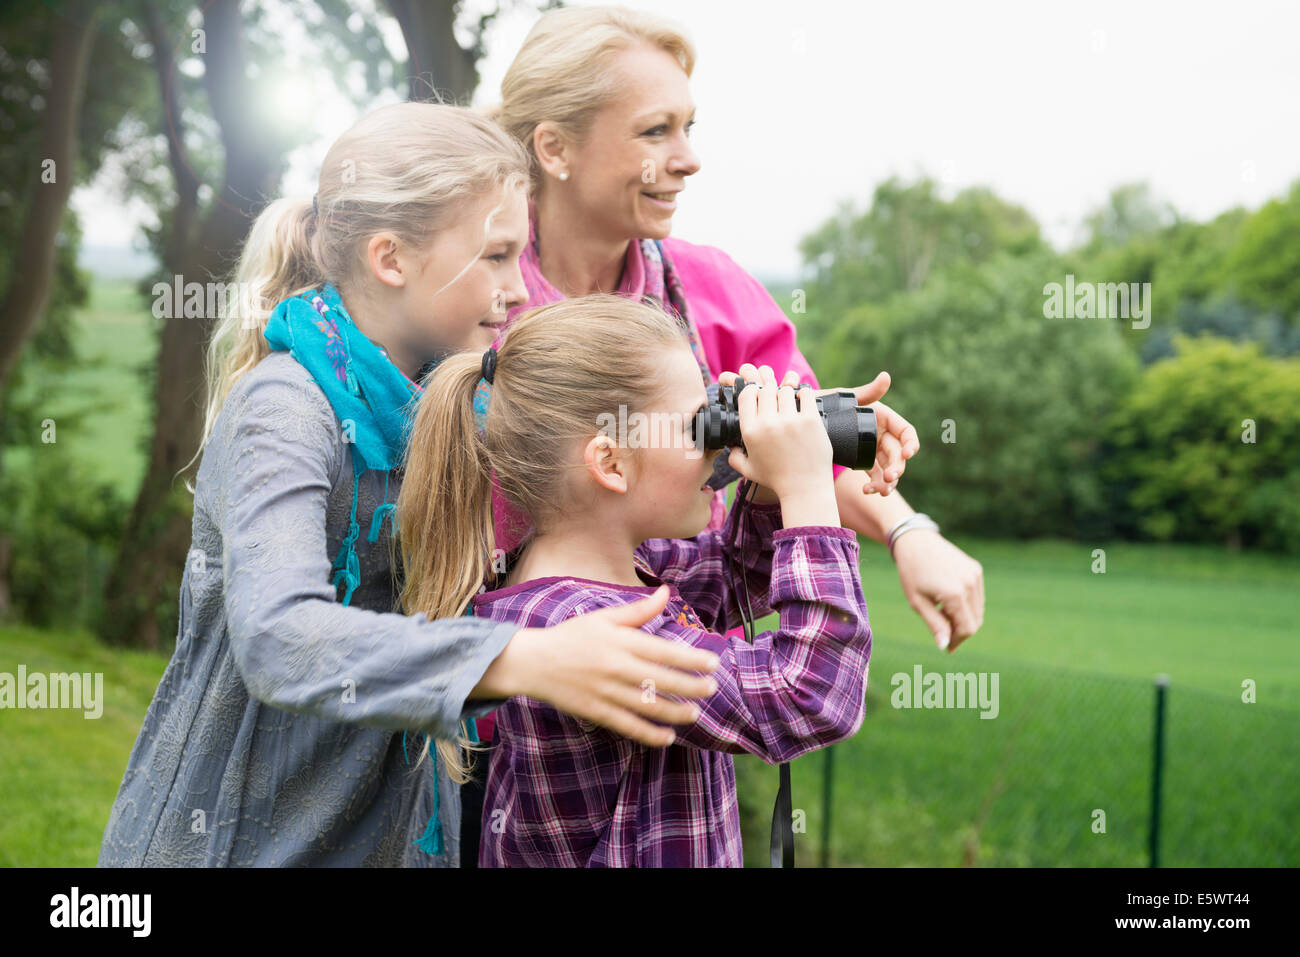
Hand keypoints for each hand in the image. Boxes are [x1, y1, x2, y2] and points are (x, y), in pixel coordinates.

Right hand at [491, 585, 720, 745]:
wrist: (532, 662)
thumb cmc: (571, 636)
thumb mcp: (604, 617)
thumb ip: (638, 610)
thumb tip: (667, 592)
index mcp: (621, 642)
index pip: (664, 651)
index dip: (691, 658)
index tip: (714, 663)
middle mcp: (616, 667)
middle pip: (661, 680)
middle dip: (691, 686)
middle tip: (712, 689)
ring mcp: (606, 692)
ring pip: (648, 706)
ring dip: (676, 712)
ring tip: (695, 714)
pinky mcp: (597, 712)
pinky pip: (628, 726)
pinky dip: (649, 734)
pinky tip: (667, 737)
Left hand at [818, 372, 918, 495]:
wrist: (799, 424)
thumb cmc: (822, 405)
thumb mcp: (843, 399)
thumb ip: (865, 392)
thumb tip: (886, 376)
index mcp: (881, 417)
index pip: (905, 431)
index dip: (910, 443)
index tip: (907, 454)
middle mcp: (880, 433)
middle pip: (898, 454)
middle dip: (897, 468)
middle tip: (888, 479)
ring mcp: (872, 449)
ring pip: (888, 468)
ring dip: (888, 482)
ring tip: (879, 491)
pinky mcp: (861, 462)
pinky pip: (874, 476)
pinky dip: (875, 485)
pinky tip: (867, 490)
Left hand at [892, 531, 984, 651]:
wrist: (915, 541)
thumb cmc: (911, 573)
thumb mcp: (918, 602)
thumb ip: (935, 625)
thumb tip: (945, 646)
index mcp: (955, 595)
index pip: (967, 629)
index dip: (958, 641)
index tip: (948, 648)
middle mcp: (970, 584)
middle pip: (975, 621)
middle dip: (961, 631)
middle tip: (944, 631)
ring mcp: (975, 576)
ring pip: (978, 609)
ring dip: (964, 617)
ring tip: (942, 613)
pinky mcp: (976, 569)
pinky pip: (977, 595)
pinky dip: (967, 604)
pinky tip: (948, 599)